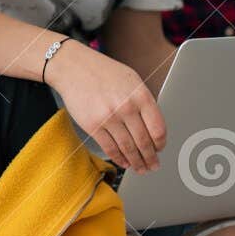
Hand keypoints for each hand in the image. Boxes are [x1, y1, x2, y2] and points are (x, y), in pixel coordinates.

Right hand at [45, 40, 167, 172]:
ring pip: (128, 148)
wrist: (74, 67)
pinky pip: (110, 148)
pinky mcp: (93, 126)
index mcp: (140, 95)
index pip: (158, 129)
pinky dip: (119, 158)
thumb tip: (153, 127)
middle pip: (144, 142)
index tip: (160, 149)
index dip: (160, 144)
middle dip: (150, 158)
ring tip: (140, 168)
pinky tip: (124, 162)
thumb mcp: (131, 80)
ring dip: (136, 162)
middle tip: (153, 166)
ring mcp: (109, 118)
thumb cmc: (103, 72)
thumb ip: (143, 101)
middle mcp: (126, 107)